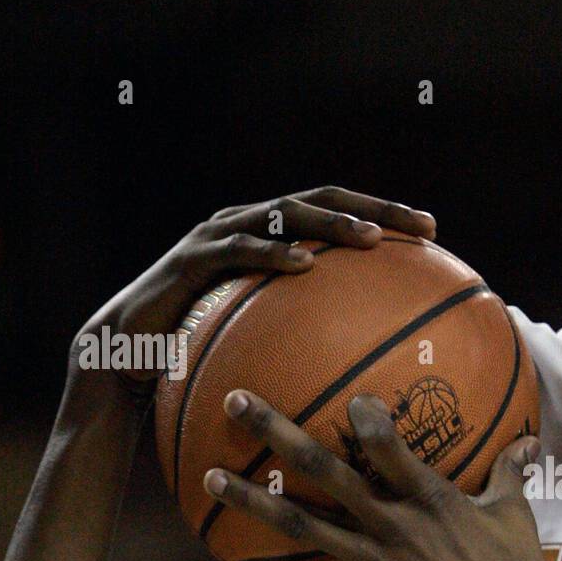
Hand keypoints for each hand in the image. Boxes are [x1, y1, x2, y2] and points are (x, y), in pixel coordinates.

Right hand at [65, 187, 436, 408]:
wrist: (127, 358)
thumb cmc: (203, 353)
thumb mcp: (265, 340)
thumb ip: (307, 332)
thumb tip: (373, 359)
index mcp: (270, 236)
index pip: (337, 214)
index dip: (385, 215)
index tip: (434, 233)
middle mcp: (247, 224)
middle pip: (321, 200)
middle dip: (375, 209)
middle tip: (421, 226)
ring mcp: (218, 236)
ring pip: (284, 214)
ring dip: (331, 224)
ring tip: (372, 238)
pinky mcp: (191, 260)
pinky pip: (237, 251)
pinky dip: (272, 253)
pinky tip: (307, 265)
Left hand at [200, 389, 561, 560]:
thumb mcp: (517, 517)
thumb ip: (511, 474)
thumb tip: (527, 442)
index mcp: (433, 498)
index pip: (388, 444)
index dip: (363, 417)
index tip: (346, 400)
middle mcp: (398, 525)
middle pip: (326, 472)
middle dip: (278, 433)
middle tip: (236, 401)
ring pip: (306, 528)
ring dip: (254, 503)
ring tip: (212, 479)